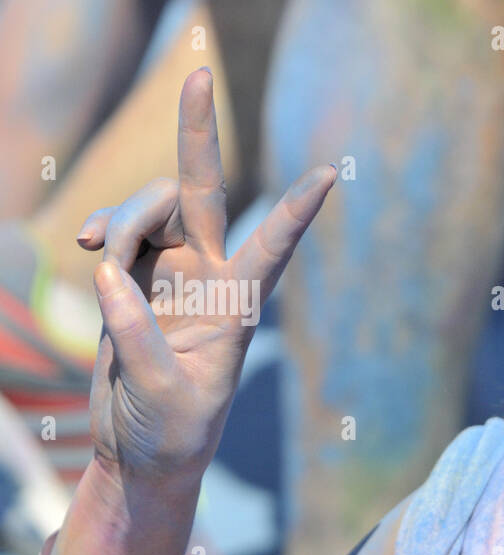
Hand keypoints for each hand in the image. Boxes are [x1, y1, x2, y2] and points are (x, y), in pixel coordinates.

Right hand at [77, 68, 334, 489]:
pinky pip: (119, 231)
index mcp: (238, 309)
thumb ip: (138, 337)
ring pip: (148, 208)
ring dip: (120, 218)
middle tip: (197, 70)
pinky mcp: (138, 279)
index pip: (272, 250)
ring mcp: (174, 274)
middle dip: (199, 133)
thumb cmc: (173, 434)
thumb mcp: (164, 396)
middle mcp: (211, 279)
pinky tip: (87, 245)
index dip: (296, 211)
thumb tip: (111, 275)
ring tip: (101, 253)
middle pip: (205, 192)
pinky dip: (103, 230)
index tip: (330, 173)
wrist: (143, 450)